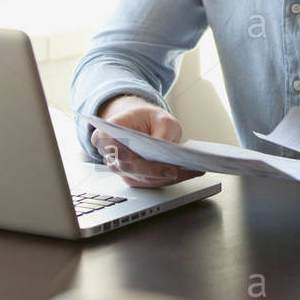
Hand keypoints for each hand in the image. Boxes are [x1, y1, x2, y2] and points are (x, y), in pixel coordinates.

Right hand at [90, 96, 204, 188]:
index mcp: (107, 135)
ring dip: (169, 177)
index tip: (131, 156)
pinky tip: (190, 173)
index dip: (122, 154)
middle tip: (174, 170)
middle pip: (132, 167)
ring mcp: (123, 171)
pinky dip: (173, 179)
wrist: (142, 125)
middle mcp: (112, 157)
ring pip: (145, 179)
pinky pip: (154, 183)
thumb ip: (161, 128)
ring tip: (193, 170)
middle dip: (154, 170)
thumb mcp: (159, 116)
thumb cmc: (146, 119)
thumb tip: (165, 145)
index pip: (111, 147)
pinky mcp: (137, 180)